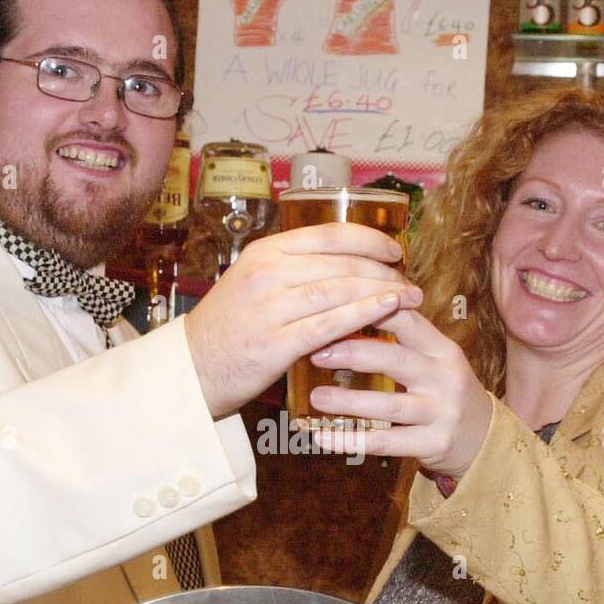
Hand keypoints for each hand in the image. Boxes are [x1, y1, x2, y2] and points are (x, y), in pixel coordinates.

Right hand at [183, 224, 420, 417]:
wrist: (191, 369)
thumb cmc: (228, 329)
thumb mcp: (254, 284)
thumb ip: (292, 272)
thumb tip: (343, 268)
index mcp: (265, 252)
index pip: (330, 235)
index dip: (370, 239)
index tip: (395, 251)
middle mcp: (268, 273)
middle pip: (342, 263)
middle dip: (384, 271)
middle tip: (411, 282)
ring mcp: (271, 307)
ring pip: (340, 290)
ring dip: (382, 292)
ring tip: (410, 299)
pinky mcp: (276, 343)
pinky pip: (330, 324)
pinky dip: (364, 315)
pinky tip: (388, 311)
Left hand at [307, 308, 492, 478]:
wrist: (484, 438)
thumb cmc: (444, 392)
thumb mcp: (434, 361)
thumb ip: (401, 341)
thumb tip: (347, 315)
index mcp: (442, 350)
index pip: (407, 321)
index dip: (372, 312)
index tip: (335, 309)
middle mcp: (445, 378)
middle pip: (396, 360)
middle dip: (354, 353)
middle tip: (316, 351)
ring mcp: (441, 413)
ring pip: (389, 405)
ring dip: (348, 402)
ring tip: (316, 397)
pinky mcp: (434, 444)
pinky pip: (387, 442)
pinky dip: (353, 441)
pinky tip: (324, 438)